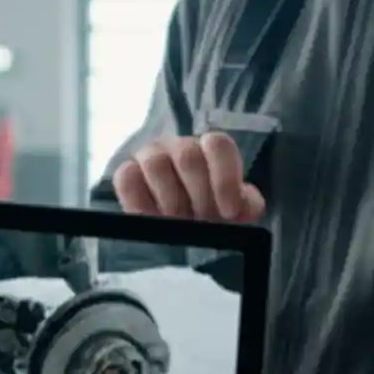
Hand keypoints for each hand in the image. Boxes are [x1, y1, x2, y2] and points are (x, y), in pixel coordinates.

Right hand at [113, 133, 265, 222]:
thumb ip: (247, 204)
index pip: (218, 145)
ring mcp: (150, 157)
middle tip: (201, 221)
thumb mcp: (236, 211)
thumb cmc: (212, 215)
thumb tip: (244, 204)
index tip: (228, 211)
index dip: (225, 178)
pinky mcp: (127, 174)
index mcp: (210, 149)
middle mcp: (180, 147)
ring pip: (155, 163)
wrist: (182, 228)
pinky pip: (126, 178)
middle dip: (197, 195)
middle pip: (187, 156)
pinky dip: (138, 202)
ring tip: (176, 222)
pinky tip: (151, 219)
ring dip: (169, 199)